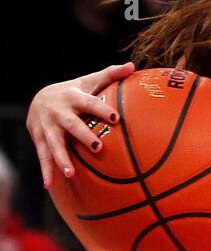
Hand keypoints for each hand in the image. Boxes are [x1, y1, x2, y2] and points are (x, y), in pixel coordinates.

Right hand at [27, 63, 134, 187]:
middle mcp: (58, 112)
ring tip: (71, 174)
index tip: (116, 118)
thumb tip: (132, 65)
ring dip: (61, 159)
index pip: (90, 103)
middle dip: (83, 135)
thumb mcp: (89, 81)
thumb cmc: (73, 92)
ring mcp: (46, 127)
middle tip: (98, 147)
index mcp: (73, 97)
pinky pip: (42, 156)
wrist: (38, 98)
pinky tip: (49, 185)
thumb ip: (110, 74)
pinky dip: (46, 171)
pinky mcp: (38, 139)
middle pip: (71, 124)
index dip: (102, 110)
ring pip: (53, 144)